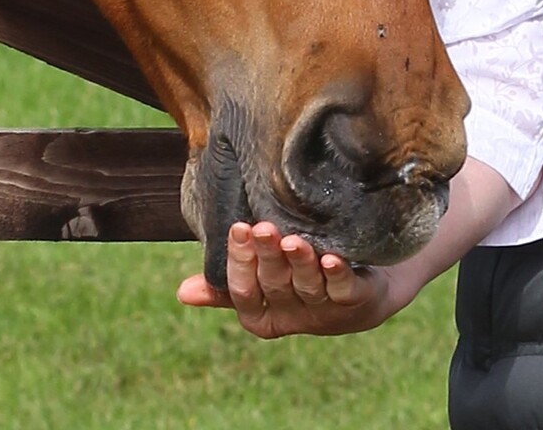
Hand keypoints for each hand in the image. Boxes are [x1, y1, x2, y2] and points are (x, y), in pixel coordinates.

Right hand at [176, 222, 405, 339]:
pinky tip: (331, 258)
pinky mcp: (355, 299)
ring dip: (299, 262)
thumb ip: (227, 287)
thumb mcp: (263, 287)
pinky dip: (337, 273)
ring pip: (308, 284)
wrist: (360, 296)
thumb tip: (182, 292)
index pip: (244, 293)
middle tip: (261, 227)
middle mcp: (292, 315)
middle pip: (276, 284)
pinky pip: (344, 288)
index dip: (240, 263)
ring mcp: (324, 309)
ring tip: (292, 240)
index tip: (238, 227)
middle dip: (267, 256)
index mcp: (263, 316)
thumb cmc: (299, 282)